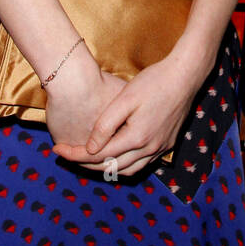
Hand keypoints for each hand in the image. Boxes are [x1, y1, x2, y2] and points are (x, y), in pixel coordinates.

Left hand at [51, 53, 202, 175]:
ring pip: (129, 170)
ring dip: (107, 168)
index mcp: (137, 138)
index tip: (57, 150)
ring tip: (88, 158)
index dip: (75, 154)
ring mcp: (161, 148)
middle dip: (87, 164)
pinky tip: (116, 154)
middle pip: (112, 168)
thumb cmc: (154, 82)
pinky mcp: (168, 144)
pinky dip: (125, 164)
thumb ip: (105, 125)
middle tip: (69, 155)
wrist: (186, 75)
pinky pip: (142, 163)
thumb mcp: (125, 99)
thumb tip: (90, 148)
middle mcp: (150, 148)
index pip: (99, 155)